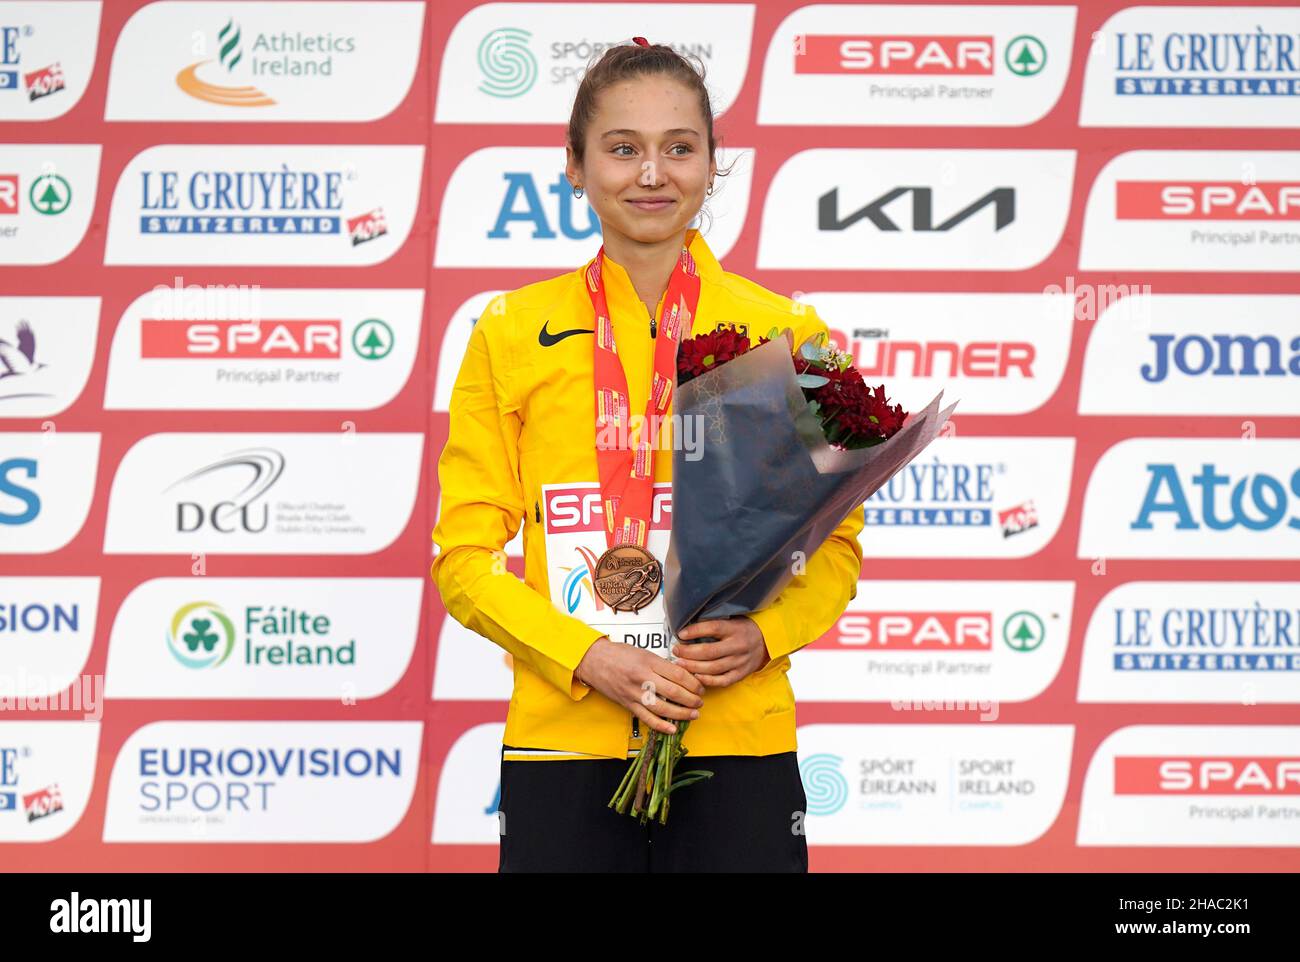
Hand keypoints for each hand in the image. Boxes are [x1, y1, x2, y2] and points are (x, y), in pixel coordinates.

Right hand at [575, 637, 705, 735]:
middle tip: (700, 702)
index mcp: (648, 661)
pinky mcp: (628, 704)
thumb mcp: (643, 651)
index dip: (693, 683)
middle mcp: (642, 678)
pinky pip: (646, 718)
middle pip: (674, 692)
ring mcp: (634, 693)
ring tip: (693, 714)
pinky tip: (672, 728)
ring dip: (681, 714)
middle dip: (691, 699)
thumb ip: (661, 663)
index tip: (700, 687)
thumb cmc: (618, 654)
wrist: (593, 660)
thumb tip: (682, 674)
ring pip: (662, 708)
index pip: (678, 674)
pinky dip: (661, 725)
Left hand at [671, 617, 770, 688]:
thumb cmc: (744, 630)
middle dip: (688, 652)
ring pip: (713, 668)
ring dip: (693, 667)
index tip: (681, 634)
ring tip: (680, 664)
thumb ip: (715, 623)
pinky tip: (696, 676)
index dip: (695, 631)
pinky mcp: (740, 674)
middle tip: (676, 651)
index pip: (713, 628)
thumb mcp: (733, 620)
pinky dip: (708, 680)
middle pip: (709, 651)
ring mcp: (740, 661)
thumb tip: (689, 624)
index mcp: (735, 629)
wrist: (766, 642)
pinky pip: (722, 680)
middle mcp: (738, 645)